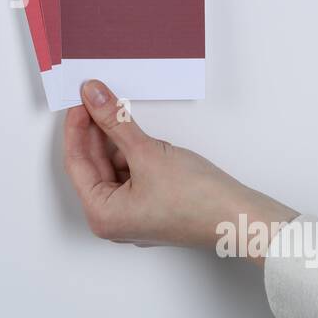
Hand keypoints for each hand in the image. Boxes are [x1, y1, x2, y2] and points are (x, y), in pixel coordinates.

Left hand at [62, 80, 296, 262]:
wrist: (240, 218)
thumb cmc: (197, 200)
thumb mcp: (147, 152)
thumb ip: (114, 121)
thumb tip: (93, 97)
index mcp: (102, 216)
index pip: (76, 163)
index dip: (76, 128)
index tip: (80, 101)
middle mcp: (113, 221)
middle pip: (94, 166)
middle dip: (96, 132)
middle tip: (97, 99)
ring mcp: (133, 215)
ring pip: (113, 168)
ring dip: (116, 140)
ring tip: (119, 112)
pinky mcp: (151, 207)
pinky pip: (131, 174)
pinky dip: (132, 152)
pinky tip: (137, 133)